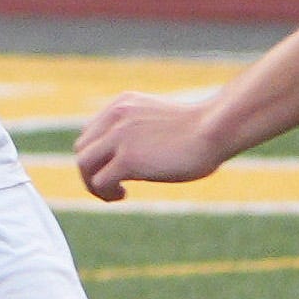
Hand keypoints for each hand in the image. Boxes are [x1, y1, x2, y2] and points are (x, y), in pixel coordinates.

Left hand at [74, 92, 229, 201]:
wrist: (215, 129)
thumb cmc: (201, 129)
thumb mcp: (160, 119)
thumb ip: (140, 129)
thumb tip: (135, 155)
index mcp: (123, 104)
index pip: (90, 132)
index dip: (97, 155)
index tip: (115, 169)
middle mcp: (116, 117)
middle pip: (82, 149)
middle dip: (92, 171)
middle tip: (113, 186)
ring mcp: (119, 137)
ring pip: (83, 165)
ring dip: (93, 185)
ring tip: (114, 194)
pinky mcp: (128, 159)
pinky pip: (99, 181)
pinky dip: (105, 193)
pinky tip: (124, 195)